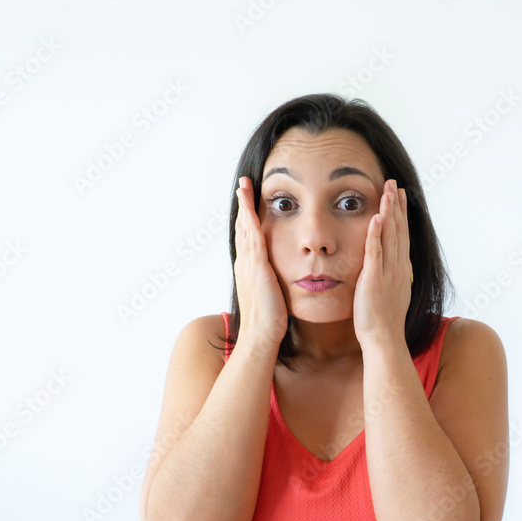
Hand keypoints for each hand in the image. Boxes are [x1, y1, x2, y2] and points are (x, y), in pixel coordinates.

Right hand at [234, 176, 287, 349]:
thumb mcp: (271, 295)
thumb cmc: (270, 321)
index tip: (248, 200)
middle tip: (242, 184)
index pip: (248, 236)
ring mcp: (248, 265)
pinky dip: (251, 221)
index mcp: (249, 268)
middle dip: (242, 204)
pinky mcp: (256, 268)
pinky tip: (252, 209)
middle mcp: (245, 263)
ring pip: (245, 228)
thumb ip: (273, 282)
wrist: (262, 336)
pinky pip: (252, 239)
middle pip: (242, 226)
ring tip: (244, 187)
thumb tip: (279, 278)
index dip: (247, 217)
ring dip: (244, 206)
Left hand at [353, 178, 411, 347]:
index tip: (400, 196)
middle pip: (399, 230)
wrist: (384, 339)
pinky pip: (376, 252)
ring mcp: (388, 272)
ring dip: (390, 212)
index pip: (402, 236)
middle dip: (397, 205)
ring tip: (388, 190)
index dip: (401, 215)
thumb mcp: (389, 294)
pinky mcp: (374, 279)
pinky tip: (378, 217)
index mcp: (400, 270)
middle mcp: (397, 267)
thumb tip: (388, 270)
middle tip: (395, 183)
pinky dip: (377, 234)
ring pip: (391, 236)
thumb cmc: (383, 323)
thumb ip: (388, 278)